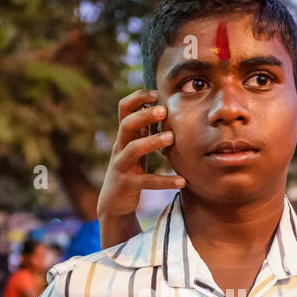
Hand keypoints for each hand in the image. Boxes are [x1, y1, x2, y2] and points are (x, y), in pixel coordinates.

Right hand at [97, 89, 184, 222]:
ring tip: (171, 138)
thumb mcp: (135, 146)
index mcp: (124, 136)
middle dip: (144, 115)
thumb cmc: (130, 169)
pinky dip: (165, 181)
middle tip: (163, 110)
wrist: (114, 202)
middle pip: (127, 124)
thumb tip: (162, 106)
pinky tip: (182, 181)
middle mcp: (120, 147)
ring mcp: (122, 165)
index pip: (124, 108)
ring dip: (152, 141)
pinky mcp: (128, 184)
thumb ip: (144, 129)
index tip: (156, 94)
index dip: (137, 98)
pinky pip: (147, 181)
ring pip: (133, 149)